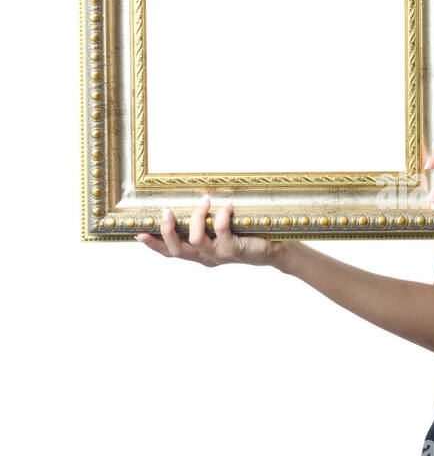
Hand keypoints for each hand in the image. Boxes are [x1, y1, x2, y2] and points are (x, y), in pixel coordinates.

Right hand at [135, 195, 277, 266]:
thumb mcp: (220, 230)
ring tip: (205, 201)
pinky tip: (228, 206)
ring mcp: (219, 254)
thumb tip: (192, 198)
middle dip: (167, 230)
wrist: (274, 249)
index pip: (170, 252)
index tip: (138, 233)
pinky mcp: (234, 249)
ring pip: (196, 240)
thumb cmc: (246, 236)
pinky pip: (221, 230)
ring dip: (197, 217)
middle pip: (176, 250)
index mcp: (198, 254)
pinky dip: (222, 215)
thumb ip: (205, 221)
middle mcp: (205, 257)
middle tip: (166, 211)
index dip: (153, 245)